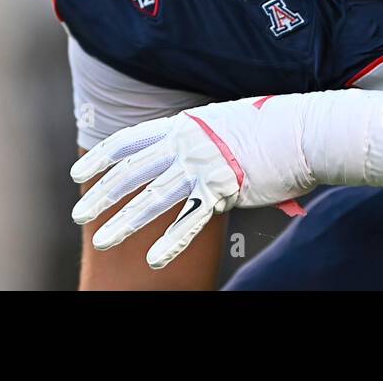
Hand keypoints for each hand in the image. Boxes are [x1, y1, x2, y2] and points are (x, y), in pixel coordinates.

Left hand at [70, 96, 315, 268]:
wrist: (304, 130)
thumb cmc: (270, 126)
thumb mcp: (224, 122)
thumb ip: (200, 138)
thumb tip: (186, 152)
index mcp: (183, 125)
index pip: (131, 141)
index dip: (102, 158)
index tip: (78, 173)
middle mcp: (187, 144)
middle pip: (132, 172)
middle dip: (101, 196)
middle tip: (79, 215)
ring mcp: (203, 166)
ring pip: (153, 199)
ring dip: (124, 223)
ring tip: (103, 243)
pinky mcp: (225, 190)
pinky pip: (190, 220)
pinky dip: (171, 242)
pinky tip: (154, 259)